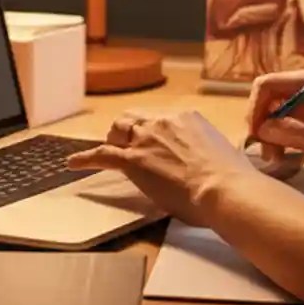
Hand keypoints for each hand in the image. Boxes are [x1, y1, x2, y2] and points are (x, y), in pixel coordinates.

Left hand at [65, 110, 257, 225]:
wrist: (223, 187)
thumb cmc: (231, 177)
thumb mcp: (224, 152)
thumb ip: (210, 151)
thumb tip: (215, 161)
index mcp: (187, 117)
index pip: (161, 119)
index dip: (153, 131)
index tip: (153, 142)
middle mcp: (164, 122)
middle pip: (135, 119)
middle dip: (128, 130)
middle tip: (126, 144)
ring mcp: (146, 139)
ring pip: (118, 131)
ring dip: (112, 140)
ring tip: (106, 152)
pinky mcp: (133, 160)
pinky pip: (102, 154)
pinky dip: (85, 159)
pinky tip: (73, 163)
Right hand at [246, 70, 303, 177]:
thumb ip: (293, 134)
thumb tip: (261, 129)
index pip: (265, 85)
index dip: (254, 109)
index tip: (257, 136)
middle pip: (264, 100)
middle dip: (261, 125)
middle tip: (269, 155)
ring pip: (270, 114)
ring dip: (268, 136)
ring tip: (278, 160)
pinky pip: (281, 124)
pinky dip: (278, 140)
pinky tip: (287, 157)